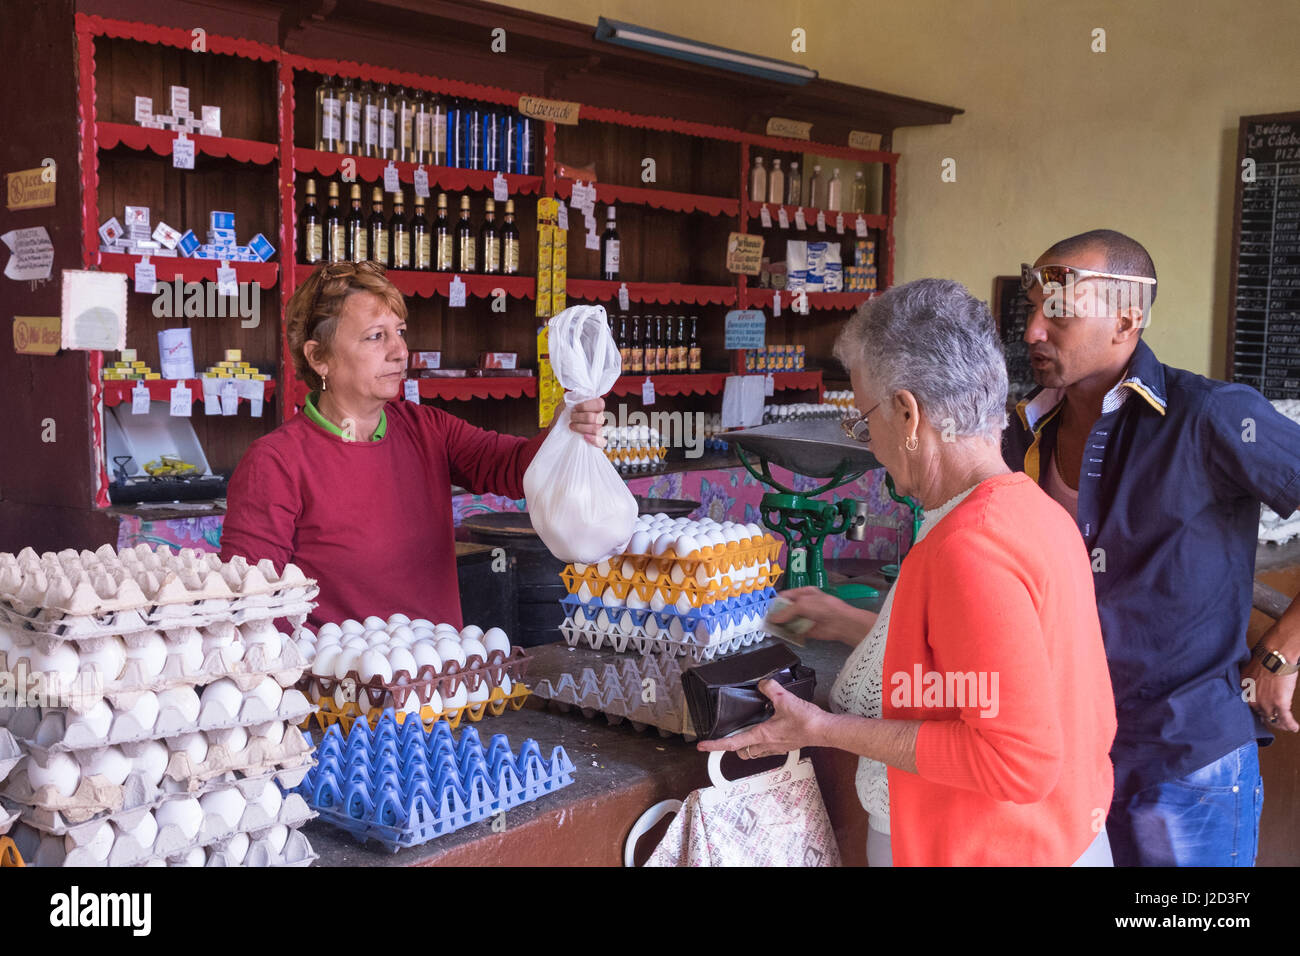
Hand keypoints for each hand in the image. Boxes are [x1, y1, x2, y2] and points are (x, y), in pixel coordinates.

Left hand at [552, 397, 606, 446]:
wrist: (557, 428)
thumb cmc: (563, 415)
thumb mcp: (564, 404)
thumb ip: (571, 400)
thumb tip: (575, 398)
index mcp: (594, 406)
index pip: (599, 404)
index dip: (586, 406)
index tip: (574, 408)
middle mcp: (599, 416)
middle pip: (596, 418)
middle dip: (580, 418)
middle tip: (571, 418)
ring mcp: (599, 428)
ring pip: (597, 429)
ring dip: (582, 427)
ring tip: (572, 426)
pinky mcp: (596, 440)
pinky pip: (601, 441)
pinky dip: (594, 439)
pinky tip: (584, 437)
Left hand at [696, 679, 828, 757]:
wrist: (824, 730)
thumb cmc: (806, 720)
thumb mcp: (784, 699)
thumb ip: (769, 688)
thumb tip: (762, 684)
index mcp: (761, 734)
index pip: (732, 743)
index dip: (715, 745)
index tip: (702, 746)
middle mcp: (767, 744)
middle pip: (742, 751)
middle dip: (732, 747)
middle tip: (725, 738)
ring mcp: (777, 747)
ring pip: (755, 752)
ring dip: (747, 745)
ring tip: (744, 733)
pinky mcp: (786, 745)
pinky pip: (768, 748)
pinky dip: (762, 742)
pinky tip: (767, 730)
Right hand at [773, 586, 876, 645]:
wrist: (840, 622)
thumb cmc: (825, 607)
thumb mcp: (802, 604)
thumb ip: (786, 611)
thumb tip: (774, 618)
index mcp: (804, 593)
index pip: (785, 596)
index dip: (776, 603)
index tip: (767, 610)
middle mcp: (804, 605)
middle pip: (786, 610)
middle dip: (777, 615)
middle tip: (767, 621)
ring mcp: (806, 618)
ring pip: (790, 621)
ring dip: (782, 625)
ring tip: (771, 629)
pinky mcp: (807, 630)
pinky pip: (795, 632)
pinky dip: (789, 634)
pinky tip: (782, 636)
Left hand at [1241, 658, 1299, 731]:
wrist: (1274, 655)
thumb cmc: (1263, 656)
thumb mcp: (1248, 669)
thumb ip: (1250, 679)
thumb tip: (1254, 680)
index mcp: (1244, 690)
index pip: (1250, 705)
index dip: (1258, 709)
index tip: (1262, 712)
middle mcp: (1252, 699)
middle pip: (1261, 714)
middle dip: (1268, 717)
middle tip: (1275, 720)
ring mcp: (1265, 703)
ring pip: (1273, 719)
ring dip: (1280, 723)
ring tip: (1286, 725)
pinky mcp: (1280, 704)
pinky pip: (1285, 719)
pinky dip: (1290, 725)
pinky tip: (1295, 728)